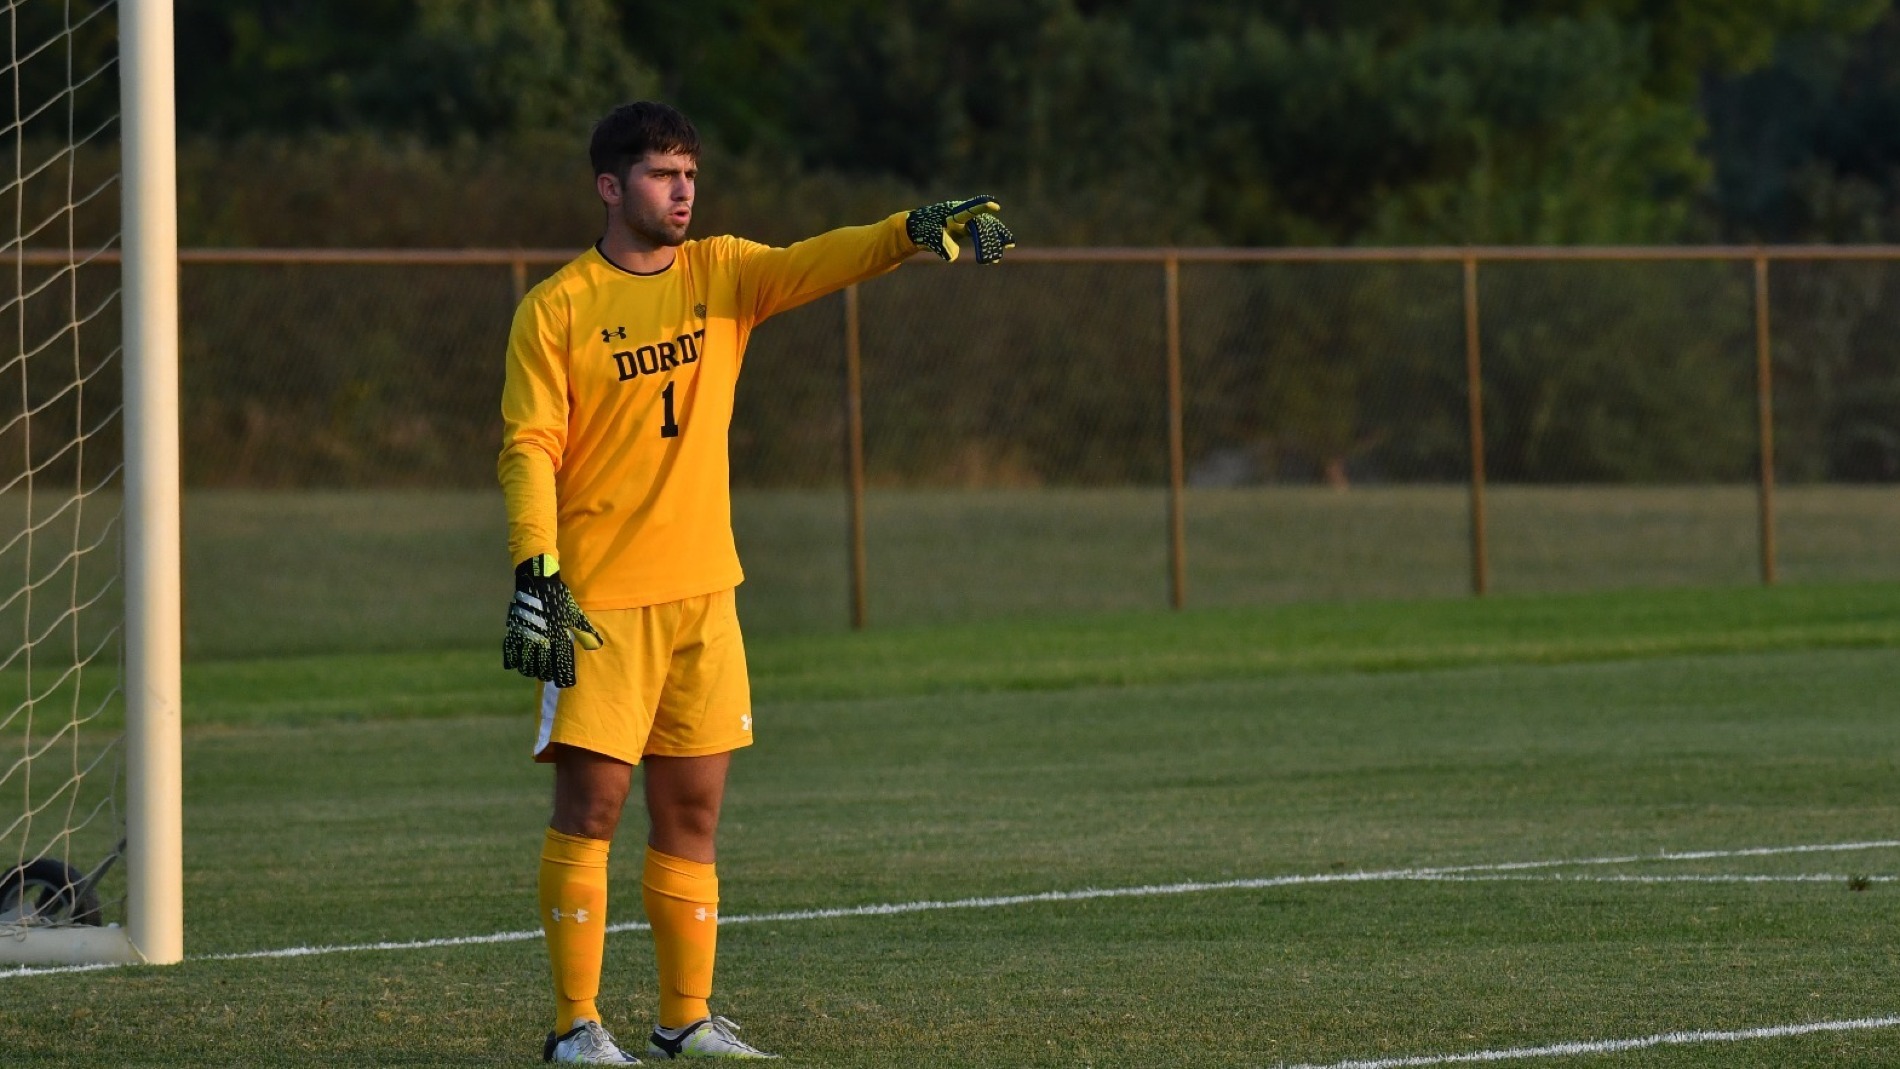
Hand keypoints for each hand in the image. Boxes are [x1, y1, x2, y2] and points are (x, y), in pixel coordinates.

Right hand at [503, 554, 602, 687]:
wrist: (538, 582)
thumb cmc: (559, 598)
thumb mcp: (574, 614)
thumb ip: (583, 631)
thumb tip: (596, 644)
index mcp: (560, 638)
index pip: (562, 666)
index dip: (564, 677)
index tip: (565, 682)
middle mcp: (543, 642)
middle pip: (542, 671)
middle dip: (546, 674)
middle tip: (547, 673)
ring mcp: (527, 638)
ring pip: (525, 666)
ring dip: (530, 670)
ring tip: (533, 668)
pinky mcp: (514, 632)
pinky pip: (511, 654)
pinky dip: (513, 661)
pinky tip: (517, 662)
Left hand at [906, 196, 1014, 263]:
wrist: (918, 228)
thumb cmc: (923, 230)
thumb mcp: (929, 238)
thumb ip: (941, 245)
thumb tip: (953, 256)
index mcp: (953, 214)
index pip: (969, 210)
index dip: (982, 207)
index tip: (994, 205)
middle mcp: (963, 215)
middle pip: (982, 224)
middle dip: (991, 237)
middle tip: (999, 252)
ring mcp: (967, 221)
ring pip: (986, 227)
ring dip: (996, 237)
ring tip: (1009, 244)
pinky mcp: (968, 228)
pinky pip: (983, 233)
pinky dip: (991, 241)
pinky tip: (997, 253)